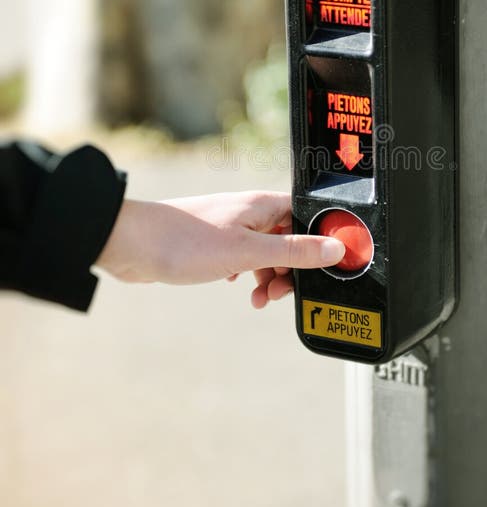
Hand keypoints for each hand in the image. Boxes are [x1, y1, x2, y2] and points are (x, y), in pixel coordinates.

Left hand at [96, 191, 344, 308]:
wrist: (131, 244)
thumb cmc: (185, 241)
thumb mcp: (247, 252)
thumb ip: (293, 251)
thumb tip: (335, 248)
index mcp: (263, 206)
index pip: (307, 217)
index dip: (321, 242)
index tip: (323, 269)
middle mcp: (250, 213)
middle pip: (290, 238)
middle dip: (292, 269)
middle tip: (279, 293)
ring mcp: (232, 227)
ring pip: (267, 252)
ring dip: (269, 278)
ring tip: (259, 300)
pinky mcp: (215, 244)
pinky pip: (245, 259)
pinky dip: (248, 275)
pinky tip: (237, 287)